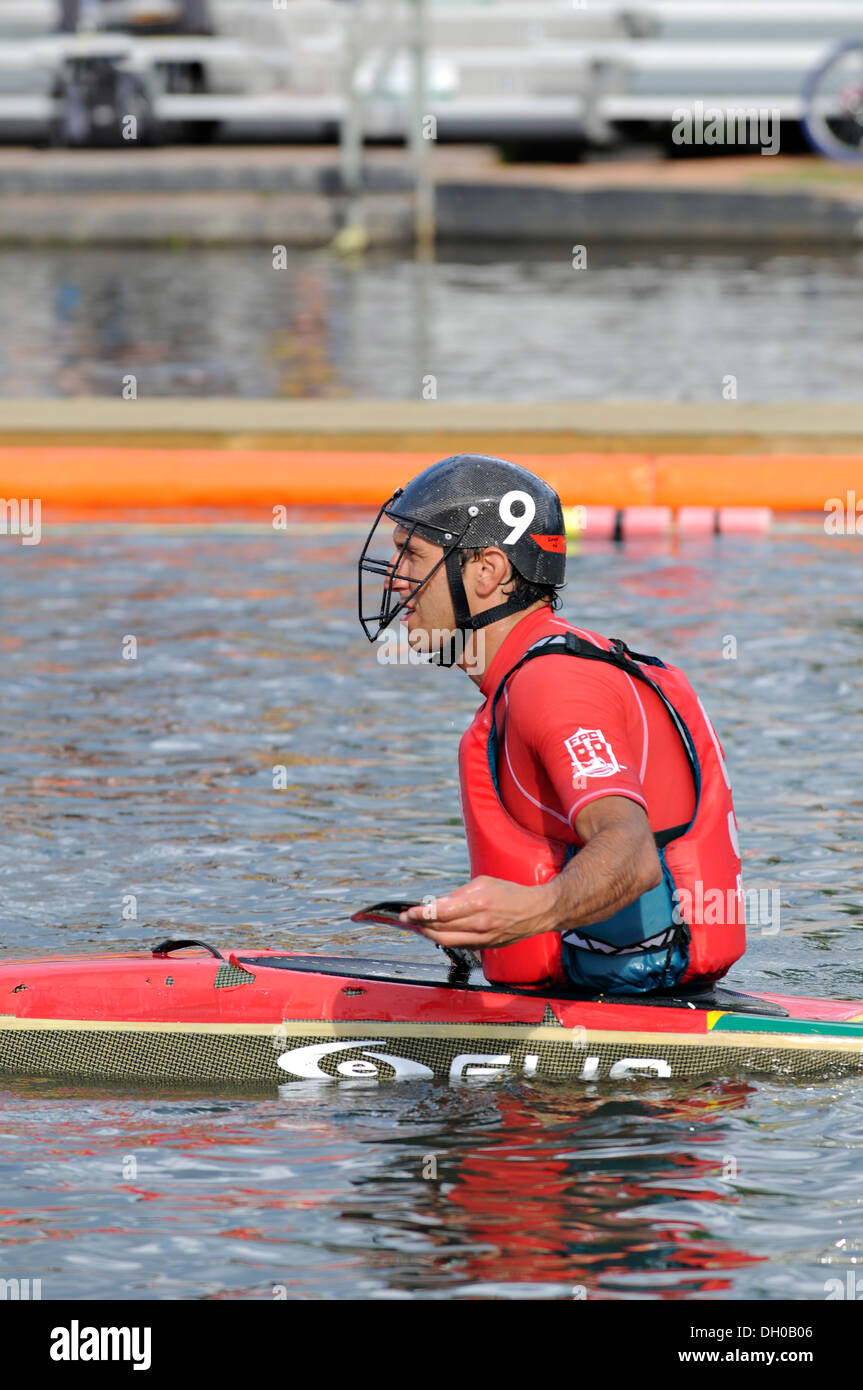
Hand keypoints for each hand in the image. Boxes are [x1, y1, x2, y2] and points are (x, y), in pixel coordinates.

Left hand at [399, 876, 557, 948]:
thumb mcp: (484, 882)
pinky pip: (459, 945)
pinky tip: (435, 933)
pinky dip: (444, 940)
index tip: (409, 912)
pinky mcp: (486, 947)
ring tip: (416, 926)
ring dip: (428, 934)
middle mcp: (480, 924)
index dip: (422, 914)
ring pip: (447, 941)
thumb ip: (459, 894)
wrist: (537, 912)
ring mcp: (483, 939)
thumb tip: (439, 902)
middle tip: (406, 919)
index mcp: (479, 904)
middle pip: (441, 930)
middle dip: (420, 925)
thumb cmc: (511, 893)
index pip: (442, 912)